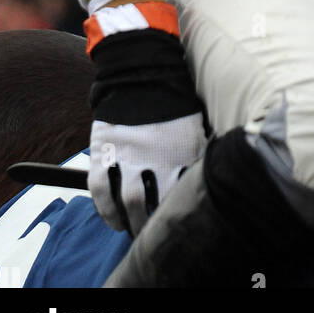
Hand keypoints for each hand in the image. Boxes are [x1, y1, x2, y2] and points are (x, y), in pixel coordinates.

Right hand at [89, 112, 206, 235]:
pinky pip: (100, 189)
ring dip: (129, 222)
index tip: (178, 226)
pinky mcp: (103, 152)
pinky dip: (104, 209)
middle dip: (150, 226)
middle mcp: (151, 159)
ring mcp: (125, 156)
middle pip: (151, 205)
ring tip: (132, 232)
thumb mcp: (195, 129)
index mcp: (179, 154)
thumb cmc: (175, 104)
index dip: (177, 215)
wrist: (143, 76)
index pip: (179, 196)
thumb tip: (213, 175)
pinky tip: (113, 220)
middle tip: (152, 237)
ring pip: (127, 201)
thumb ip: (200, 155)